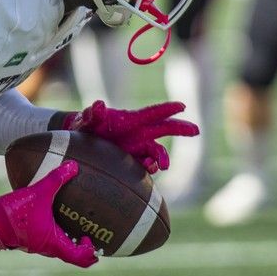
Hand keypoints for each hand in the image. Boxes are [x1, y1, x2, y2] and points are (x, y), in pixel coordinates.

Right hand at [0, 160, 97, 267]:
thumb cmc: (15, 211)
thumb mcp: (38, 192)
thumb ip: (56, 179)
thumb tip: (74, 166)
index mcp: (53, 243)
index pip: (78, 258)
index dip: (90, 253)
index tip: (92, 239)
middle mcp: (45, 248)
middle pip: (69, 255)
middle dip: (81, 248)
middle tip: (87, 236)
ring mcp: (34, 245)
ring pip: (56, 249)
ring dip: (67, 242)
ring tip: (73, 227)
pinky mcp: (25, 239)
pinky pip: (45, 241)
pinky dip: (54, 235)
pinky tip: (51, 219)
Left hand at [63, 100, 199, 174]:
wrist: (81, 142)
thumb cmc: (85, 126)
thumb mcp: (87, 120)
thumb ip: (93, 114)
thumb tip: (98, 105)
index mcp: (130, 121)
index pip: (152, 113)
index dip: (166, 109)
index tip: (182, 106)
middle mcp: (138, 133)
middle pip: (163, 129)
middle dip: (180, 129)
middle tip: (195, 130)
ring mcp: (137, 147)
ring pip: (156, 152)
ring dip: (162, 158)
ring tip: (161, 166)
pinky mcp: (133, 160)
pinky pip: (147, 165)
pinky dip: (150, 168)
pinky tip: (148, 170)